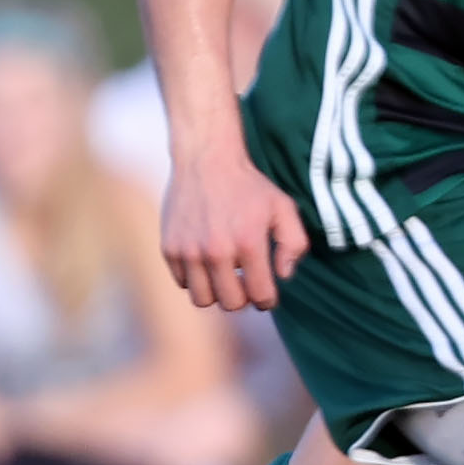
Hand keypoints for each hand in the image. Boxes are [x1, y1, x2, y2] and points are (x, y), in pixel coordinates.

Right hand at [163, 148, 308, 310]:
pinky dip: (196, 278)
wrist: (207, 161)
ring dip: (217, 292)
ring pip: (203, 299)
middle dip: (243, 297)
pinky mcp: (169, 248)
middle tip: (246, 281)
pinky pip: (183, 283)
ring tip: (226, 275)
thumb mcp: (284, 208)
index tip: (267, 293)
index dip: (268, 299)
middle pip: (231, 303)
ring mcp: (189, 251)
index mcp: (249, 243)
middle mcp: (217, 251)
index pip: (260, 295)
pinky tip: (207, 261)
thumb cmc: (249, 187)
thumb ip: (294, 243)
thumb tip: (284, 275)